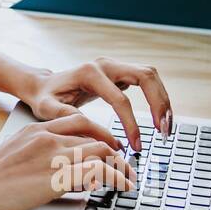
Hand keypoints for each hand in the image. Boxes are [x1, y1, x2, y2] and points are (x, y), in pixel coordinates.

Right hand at [0, 113, 135, 209]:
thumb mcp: (13, 155)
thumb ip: (36, 155)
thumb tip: (55, 169)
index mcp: (35, 130)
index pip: (78, 121)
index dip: (99, 133)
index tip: (109, 146)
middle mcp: (47, 137)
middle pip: (95, 135)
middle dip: (115, 149)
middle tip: (125, 163)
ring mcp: (54, 156)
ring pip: (102, 150)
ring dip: (121, 165)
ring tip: (128, 178)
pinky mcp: (59, 177)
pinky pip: (99, 171)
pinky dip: (116, 177)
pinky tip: (121, 186)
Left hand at [17, 57, 171, 151]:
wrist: (44, 85)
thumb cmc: (45, 98)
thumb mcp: (46, 108)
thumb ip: (64, 115)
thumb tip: (88, 127)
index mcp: (90, 73)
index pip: (120, 99)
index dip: (131, 124)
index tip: (136, 145)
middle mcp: (105, 64)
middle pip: (145, 76)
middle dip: (159, 104)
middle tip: (164, 131)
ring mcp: (114, 66)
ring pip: (150, 75)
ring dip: (163, 99)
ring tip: (166, 127)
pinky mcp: (120, 72)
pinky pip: (146, 81)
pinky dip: (157, 97)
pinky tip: (160, 118)